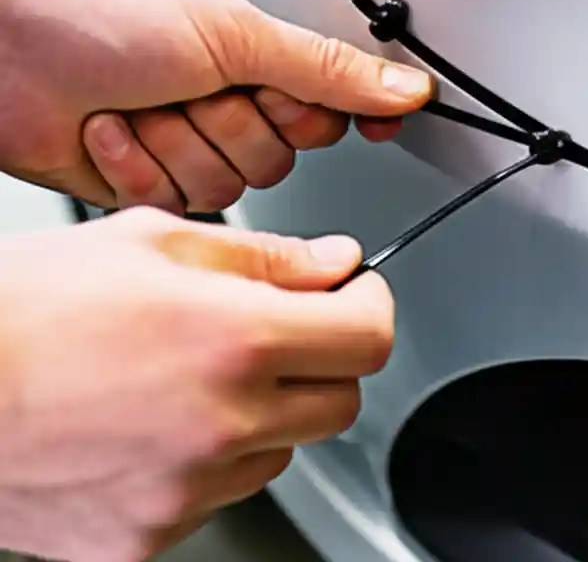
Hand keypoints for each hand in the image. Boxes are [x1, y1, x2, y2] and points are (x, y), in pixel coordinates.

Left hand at [0, 0, 433, 212]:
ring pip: (229, 188)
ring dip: (177, 144)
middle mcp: (224, 102)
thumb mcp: (230, 31)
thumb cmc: (94, 12)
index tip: (370, 129)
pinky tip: (109, 131)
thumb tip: (405, 86)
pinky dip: (135, 168)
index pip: (331, 107)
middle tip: (196, 88)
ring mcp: (183, 145)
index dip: (342, 119)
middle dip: (232, 126)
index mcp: (254, 56)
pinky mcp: (143, 183)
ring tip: (140, 102)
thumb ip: (326, 69)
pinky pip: (175, 205)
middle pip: (282, 158)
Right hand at [0, 208, 392, 561]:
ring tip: (182, 379)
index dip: (368, 305)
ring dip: (261, 414)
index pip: (368, 336)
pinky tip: (146, 426)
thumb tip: (334, 263)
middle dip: (323, 359)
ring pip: (279, 452)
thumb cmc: (20, 309)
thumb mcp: (148, 240)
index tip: (351, 295)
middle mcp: (224, 422)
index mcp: (236, 339)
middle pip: (340, 401)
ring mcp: (187, 490)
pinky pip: (215, 497)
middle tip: (273, 332)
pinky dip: (203, 463)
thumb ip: (263, 256)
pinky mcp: (147, 536)